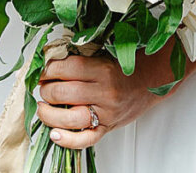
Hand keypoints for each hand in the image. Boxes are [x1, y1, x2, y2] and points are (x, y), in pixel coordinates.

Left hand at [36, 50, 163, 149]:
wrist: (153, 80)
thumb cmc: (127, 66)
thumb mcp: (103, 55)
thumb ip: (79, 59)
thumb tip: (49, 61)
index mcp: (103, 69)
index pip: (65, 68)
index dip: (47, 69)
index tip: (42, 70)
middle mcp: (105, 92)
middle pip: (63, 93)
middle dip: (45, 90)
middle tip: (42, 86)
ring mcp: (107, 113)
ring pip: (70, 118)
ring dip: (49, 113)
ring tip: (42, 107)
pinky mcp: (108, 127)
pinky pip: (86, 139)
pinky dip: (67, 140)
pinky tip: (54, 134)